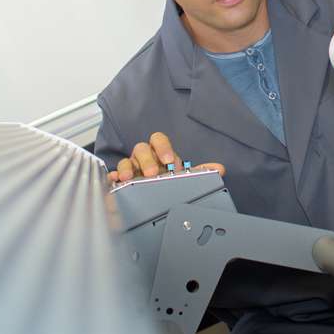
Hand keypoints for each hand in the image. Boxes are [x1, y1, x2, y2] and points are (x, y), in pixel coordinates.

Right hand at [111, 131, 225, 185]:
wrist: (153, 193)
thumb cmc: (167, 179)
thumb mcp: (183, 175)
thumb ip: (200, 171)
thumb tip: (220, 169)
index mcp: (158, 152)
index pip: (158, 139)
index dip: (163, 146)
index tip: (169, 159)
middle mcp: (143, 157)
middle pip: (141, 148)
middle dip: (146, 160)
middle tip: (152, 174)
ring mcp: (130, 168)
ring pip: (126, 161)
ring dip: (127, 168)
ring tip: (129, 179)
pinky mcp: (120, 180)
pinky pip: (113, 175)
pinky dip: (113, 177)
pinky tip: (114, 181)